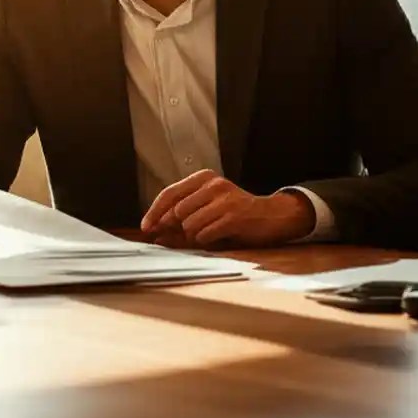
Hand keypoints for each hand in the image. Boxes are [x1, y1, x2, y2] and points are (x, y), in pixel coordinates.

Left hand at [141, 170, 314, 248]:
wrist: (271, 217)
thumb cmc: (235, 214)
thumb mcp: (206, 210)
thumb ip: (180, 219)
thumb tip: (155, 234)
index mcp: (204, 178)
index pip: (169, 193)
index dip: (155, 212)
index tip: (146, 227)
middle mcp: (213, 184)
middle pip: (177, 211)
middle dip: (175, 228)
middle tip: (182, 235)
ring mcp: (225, 199)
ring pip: (189, 224)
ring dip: (193, 235)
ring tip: (208, 232)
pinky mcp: (234, 216)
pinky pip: (205, 234)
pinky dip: (206, 239)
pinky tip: (217, 235)